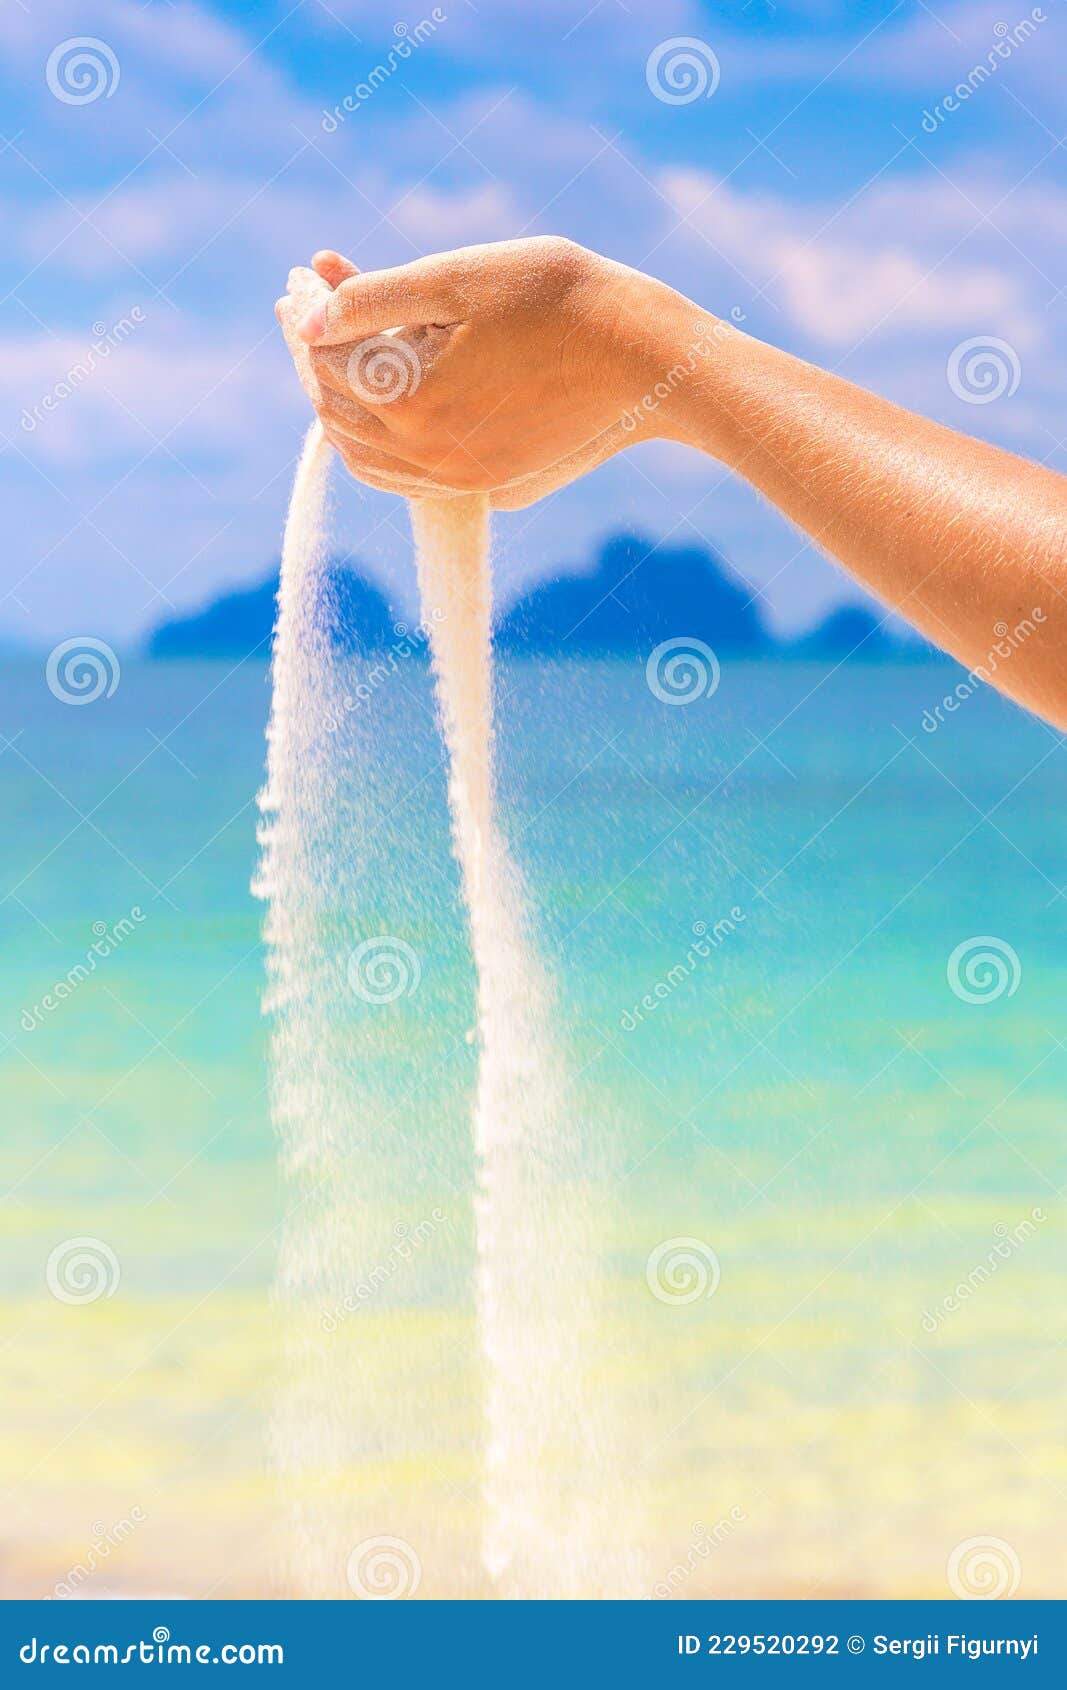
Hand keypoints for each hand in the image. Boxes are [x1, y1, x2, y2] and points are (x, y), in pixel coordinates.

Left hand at [276, 238, 702, 508]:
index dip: (304, 314)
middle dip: (313, 356)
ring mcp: (460, 482)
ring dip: (341, 402)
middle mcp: (429, 458)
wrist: (650, 358)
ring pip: (365, 454)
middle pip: (336, 411)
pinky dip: (380, 439)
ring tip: (334, 350)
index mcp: (411, 402)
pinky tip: (385, 399)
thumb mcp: (458, 278)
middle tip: (305, 305)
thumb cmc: (560, 300)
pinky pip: (407, 476)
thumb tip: (304, 315)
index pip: (323, 361)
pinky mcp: (491, 486)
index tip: (301, 274)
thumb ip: (371, 296)